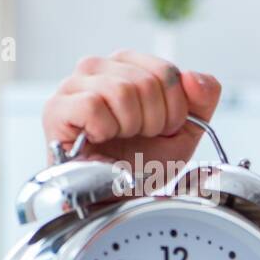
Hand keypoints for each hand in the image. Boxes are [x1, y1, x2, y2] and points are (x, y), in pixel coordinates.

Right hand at [41, 49, 222, 173]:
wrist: (118, 194)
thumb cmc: (145, 161)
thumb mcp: (186, 130)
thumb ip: (203, 99)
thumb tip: (194, 77)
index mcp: (128, 65)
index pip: (167, 72)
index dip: (175, 108)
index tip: (163, 128)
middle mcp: (98, 68)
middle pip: (148, 81)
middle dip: (155, 121)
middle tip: (141, 137)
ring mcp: (74, 85)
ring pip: (123, 91)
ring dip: (132, 126)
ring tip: (121, 137)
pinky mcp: (56, 108)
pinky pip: (93, 105)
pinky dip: (106, 129)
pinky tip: (100, 138)